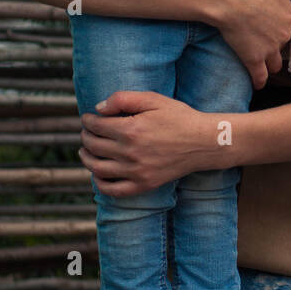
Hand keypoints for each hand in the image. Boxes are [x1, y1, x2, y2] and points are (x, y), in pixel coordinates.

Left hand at [78, 90, 233, 195]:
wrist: (204, 142)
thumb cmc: (180, 117)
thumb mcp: (153, 99)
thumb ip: (123, 99)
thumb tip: (98, 109)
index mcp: (131, 130)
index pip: (96, 126)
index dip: (88, 120)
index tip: (89, 118)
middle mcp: (130, 153)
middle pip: (93, 146)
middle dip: (86, 136)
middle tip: (87, 131)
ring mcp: (136, 172)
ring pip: (97, 168)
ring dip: (86, 158)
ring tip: (86, 151)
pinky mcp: (144, 184)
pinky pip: (113, 190)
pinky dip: (100, 184)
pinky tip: (99, 174)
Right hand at [200, 0, 290, 88]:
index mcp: (290, 16)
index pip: (289, 25)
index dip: (279, 25)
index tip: (271, 25)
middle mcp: (284, 34)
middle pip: (283, 44)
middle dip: (275, 43)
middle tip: (263, 40)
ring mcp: (270, 49)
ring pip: (275, 63)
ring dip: (271, 64)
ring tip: (264, 64)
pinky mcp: (254, 59)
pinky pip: (260, 76)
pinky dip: (259, 81)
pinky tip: (258, 84)